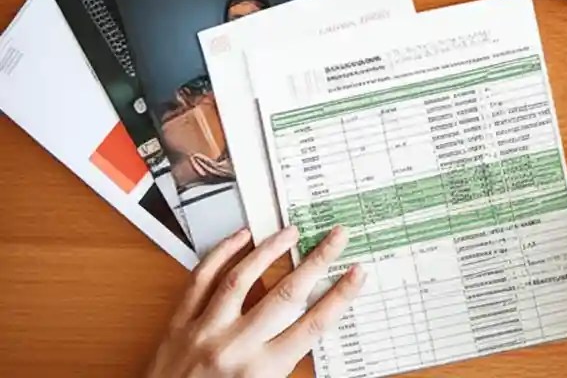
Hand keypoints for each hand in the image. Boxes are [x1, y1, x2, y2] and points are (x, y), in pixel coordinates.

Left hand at [145, 225, 364, 377]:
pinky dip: (222, 254)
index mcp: (262, 371)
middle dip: (318, 260)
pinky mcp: (179, 323)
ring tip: (290, 231)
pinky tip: (240, 238)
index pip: (313, 325)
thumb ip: (284, 360)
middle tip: (336, 237)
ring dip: (270, 250)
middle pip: (286, 294)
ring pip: (242, 278)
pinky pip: (201, 280)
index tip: (356, 273)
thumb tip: (312, 323)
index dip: (340, 295)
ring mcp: (205, 331)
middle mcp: (236, 347)